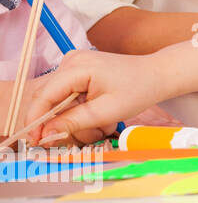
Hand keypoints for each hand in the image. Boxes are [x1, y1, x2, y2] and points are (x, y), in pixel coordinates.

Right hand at [24, 50, 169, 145]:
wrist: (156, 74)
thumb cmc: (137, 90)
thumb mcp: (106, 112)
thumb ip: (73, 122)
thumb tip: (44, 134)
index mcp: (78, 67)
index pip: (44, 96)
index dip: (36, 120)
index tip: (35, 142)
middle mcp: (71, 61)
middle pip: (48, 98)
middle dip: (57, 121)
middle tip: (70, 140)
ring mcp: (74, 63)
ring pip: (57, 99)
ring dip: (72, 117)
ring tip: (100, 126)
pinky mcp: (78, 70)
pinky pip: (66, 95)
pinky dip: (77, 109)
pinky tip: (97, 115)